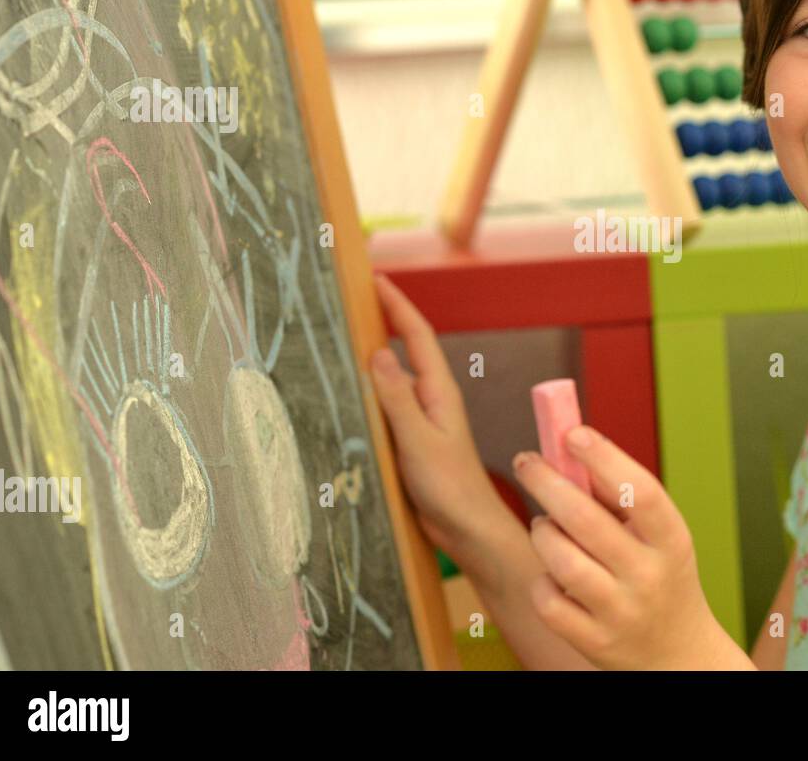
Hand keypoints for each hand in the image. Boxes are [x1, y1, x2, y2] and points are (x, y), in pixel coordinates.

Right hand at [368, 274, 501, 554]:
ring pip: (391, 379)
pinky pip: (385, 407)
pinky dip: (367, 393)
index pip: (417, 335)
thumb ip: (397, 399)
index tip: (376, 278)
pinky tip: (346, 395)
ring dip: (371, 358)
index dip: (397, 304)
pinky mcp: (410, 441)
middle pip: (404, 350)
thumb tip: (379, 352)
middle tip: (352, 299)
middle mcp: (430, 399)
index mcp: (438, 391)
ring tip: (340, 338)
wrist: (467, 529)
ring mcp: (420, 420)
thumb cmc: (450, 487)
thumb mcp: (419, 440)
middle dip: (382, 321)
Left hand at [512, 425, 752, 669]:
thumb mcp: (660, 538)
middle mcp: (649, 576)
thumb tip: (569, 448)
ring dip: (543, 533)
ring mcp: (621, 613)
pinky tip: (552, 574)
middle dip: (547, 483)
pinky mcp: (594, 643)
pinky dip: (542, 581)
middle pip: (585, 520)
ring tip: (544, 526)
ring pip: (561, 561)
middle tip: (526, 461)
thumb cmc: (660, 576)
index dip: (605, 458)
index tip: (572, 434)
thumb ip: (622, 499)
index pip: (641, 491)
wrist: (679, 654)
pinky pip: (548, 601)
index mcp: (672, 540)